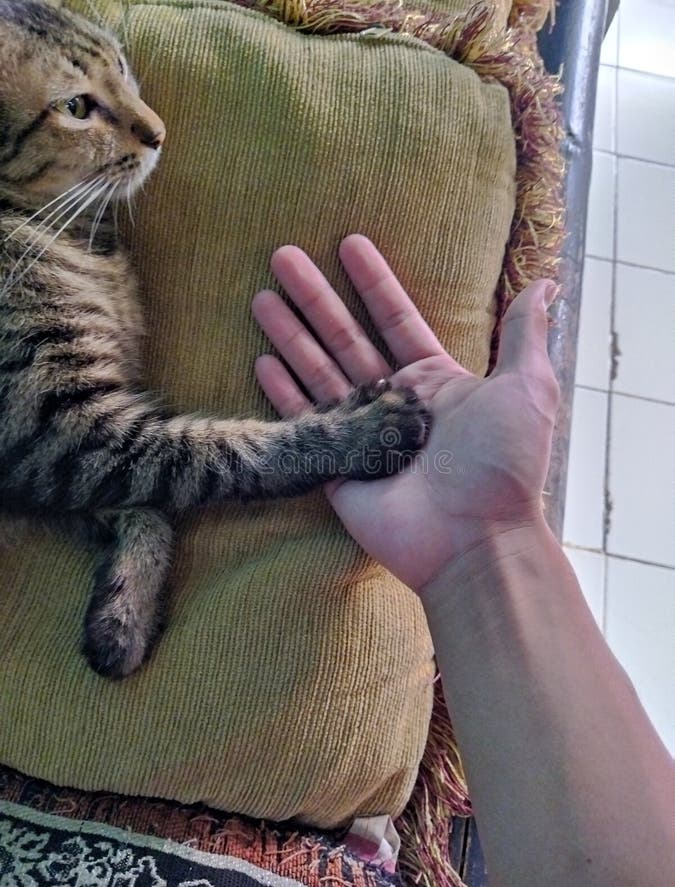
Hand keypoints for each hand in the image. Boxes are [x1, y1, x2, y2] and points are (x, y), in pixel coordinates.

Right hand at [253, 235, 559, 592]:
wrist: (474, 538)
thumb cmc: (503, 464)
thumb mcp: (525, 389)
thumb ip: (524, 335)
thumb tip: (546, 283)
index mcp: (434, 382)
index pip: (395, 319)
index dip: (373, 281)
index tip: (349, 243)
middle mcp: (394, 403)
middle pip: (346, 338)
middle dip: (314, 298)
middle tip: (283, 256)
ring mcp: (362, 434)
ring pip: (319, 373)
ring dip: (291, 337)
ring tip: (261, 297)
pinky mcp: (337, 467)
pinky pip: (306, 423)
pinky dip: (284, 394)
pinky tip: (262, 363)